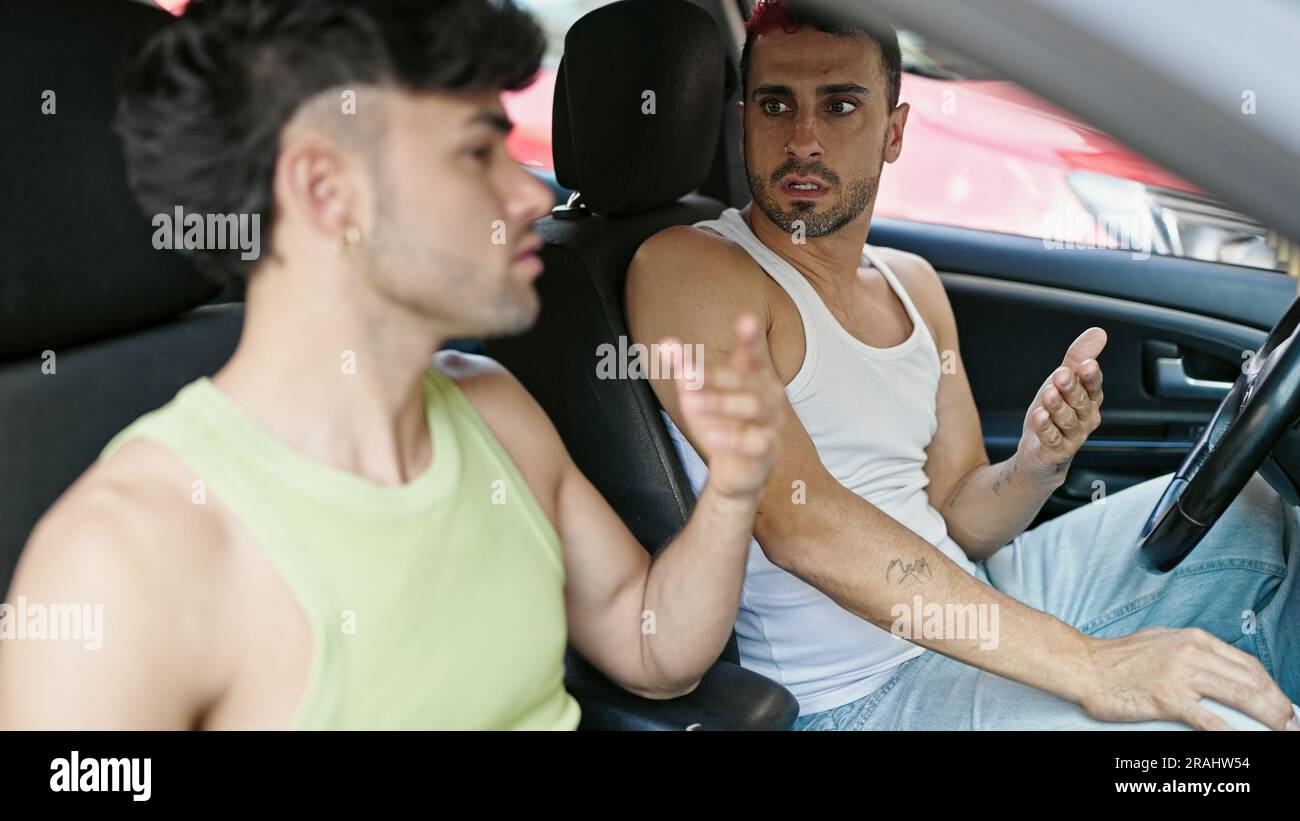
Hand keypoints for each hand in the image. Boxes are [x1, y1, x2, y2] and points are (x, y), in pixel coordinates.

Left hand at [662, 313, 784, 499]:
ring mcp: (773, 422)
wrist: (738, 471)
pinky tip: (709, 437)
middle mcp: (770, 395)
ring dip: (718, 404)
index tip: (746, 319)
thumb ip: (686, 370)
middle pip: (744, 380)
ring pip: (751, 408)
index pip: (755, 353)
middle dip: (714, 377)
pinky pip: (755, 443)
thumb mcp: (700, 396)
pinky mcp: (769, 449)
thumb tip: (666, 343)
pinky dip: (732, 440)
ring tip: (689, 404)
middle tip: (685, 374)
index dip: (751, 338)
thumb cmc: (722, 424)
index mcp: (756, 375)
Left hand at [1017, 327, 1106, 482]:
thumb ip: (1077, 358)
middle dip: (1072, 388)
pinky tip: (1039, 417)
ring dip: (1057, 406)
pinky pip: (1052, 439)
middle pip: (1080, 402)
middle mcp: (1084, 419)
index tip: (1086, 364)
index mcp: (1089, 399)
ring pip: (1066, 420)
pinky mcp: (1056, 451)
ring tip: (1048, 395)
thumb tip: (1098, 332)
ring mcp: (1072, 437)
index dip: (1090, 376)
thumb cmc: (1053, 414)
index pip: (1093, 385)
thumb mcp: (1062, 382)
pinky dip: (1045, 428)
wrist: (1039, 453)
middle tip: (1062, 375)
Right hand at [1080, 628, 1298, 729]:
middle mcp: (1192, 653)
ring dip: (1267, 717)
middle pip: (1251, 680)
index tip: (1280, 703)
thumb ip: (1192, 652)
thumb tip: (1220, 671)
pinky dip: (1231, 733)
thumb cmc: (1118, 658)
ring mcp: (1181, 675)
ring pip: (1240, 696)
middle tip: (1289, 722)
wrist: (1085, 665)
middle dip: (1277, 704)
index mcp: (1193, 638)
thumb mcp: (1162, 641)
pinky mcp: (1168, 698)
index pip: (1247, 663)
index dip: (1271, 686)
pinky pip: (1209, 719)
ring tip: (1280, 731)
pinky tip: (1242, 741)